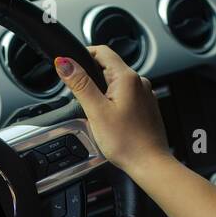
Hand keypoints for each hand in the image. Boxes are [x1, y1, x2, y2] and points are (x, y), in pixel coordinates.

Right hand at [55, 45, 170, 173]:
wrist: (150, 164)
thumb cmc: (127, 142)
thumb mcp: (96, 111)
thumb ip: (80, 84)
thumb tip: (65, 63)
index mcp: (127, 77)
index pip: (102, 51)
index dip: (84, 54)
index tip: (71, 65)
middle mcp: (140, 82)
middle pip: (109, 67)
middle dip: (92, 77)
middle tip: (80, 96)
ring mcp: (145, 95)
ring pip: (118, 83)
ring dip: (103, 91)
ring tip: (95, 111)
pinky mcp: (147, 108)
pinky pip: (127, 96)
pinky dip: (115, 102)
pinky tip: (111, 119)